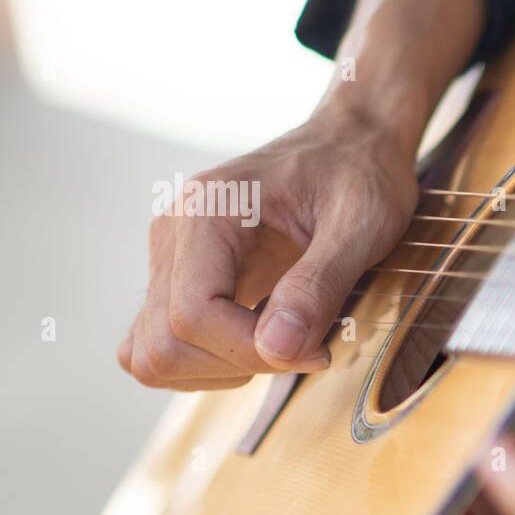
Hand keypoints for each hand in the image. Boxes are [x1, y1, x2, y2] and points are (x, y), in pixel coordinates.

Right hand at [118, 0, 484, 388]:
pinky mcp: (182, 279)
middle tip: (305, 346)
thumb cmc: (361, 174)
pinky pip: (163, 344)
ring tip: (286, 341)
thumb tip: (277, 348)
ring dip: (220, 370)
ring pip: (153, 353)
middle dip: (238, 363)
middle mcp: (174, 234)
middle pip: (164, 342)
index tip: (317, 349)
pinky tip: (262, 341)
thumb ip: (320, 285)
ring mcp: (171, 258)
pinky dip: (208, 364)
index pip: (192, 314)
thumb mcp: (361, 225)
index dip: (251, 350)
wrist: (352, 144)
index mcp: (207, 211)